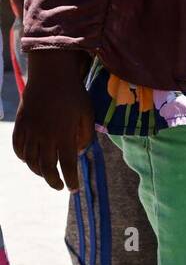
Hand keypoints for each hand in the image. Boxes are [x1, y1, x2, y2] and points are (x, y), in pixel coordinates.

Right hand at [13, 50, 93, 190]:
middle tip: (59, 186)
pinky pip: (18, 148)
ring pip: (31, 161)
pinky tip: (30, 160)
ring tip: (47, 173)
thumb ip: (85, 136)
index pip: (68, 165)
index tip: (73, 189)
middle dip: (54, 181)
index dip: (70, 180)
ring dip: (38, 171)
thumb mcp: (87, 115)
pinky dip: (23, 157)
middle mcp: (46, 136)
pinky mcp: (20, 124)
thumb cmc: (74, 94)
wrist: (51, 75)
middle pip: (46, 168)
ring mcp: (31, 130)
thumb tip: (78, 153)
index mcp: (65, 134)